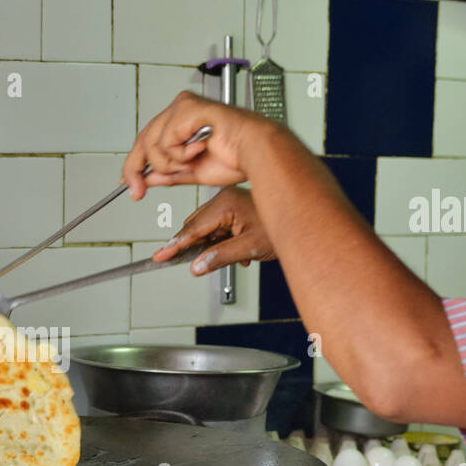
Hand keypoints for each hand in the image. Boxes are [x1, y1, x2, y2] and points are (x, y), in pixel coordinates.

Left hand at [122, 91, 267, 198]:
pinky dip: (180, 154)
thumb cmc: (234, 158)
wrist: (255, 155)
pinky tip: (199, 149)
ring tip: (193, 159)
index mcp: (181, 120)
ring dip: (170, 162)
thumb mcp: (189, 172)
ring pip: (152, 143)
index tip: (128, 185)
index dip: (133, 165)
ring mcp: (183, 106)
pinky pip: (166, 140)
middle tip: (138, 191)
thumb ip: (165, 173)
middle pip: (142, 140)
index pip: (146, 141)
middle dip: (137, 170)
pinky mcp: (188, 108)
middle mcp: (180, 109)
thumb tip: (143, 179)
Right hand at [153, 186, 275, 272]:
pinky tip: (239, 252)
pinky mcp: (235, 209)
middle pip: (196, 227)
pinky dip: (223, 242)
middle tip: (195, 264)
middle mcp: (224, 199)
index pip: (193, 228)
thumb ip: (219, 257)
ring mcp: (229, 202)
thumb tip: (196, 266)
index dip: (175, 245)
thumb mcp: (248, 248)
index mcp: (225, 203)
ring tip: (236, 256)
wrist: (305, 220)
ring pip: (207, 230)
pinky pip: (218, 228)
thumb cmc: (283, 227)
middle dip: (197, 247)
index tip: (160, 255)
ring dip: (214, 246)